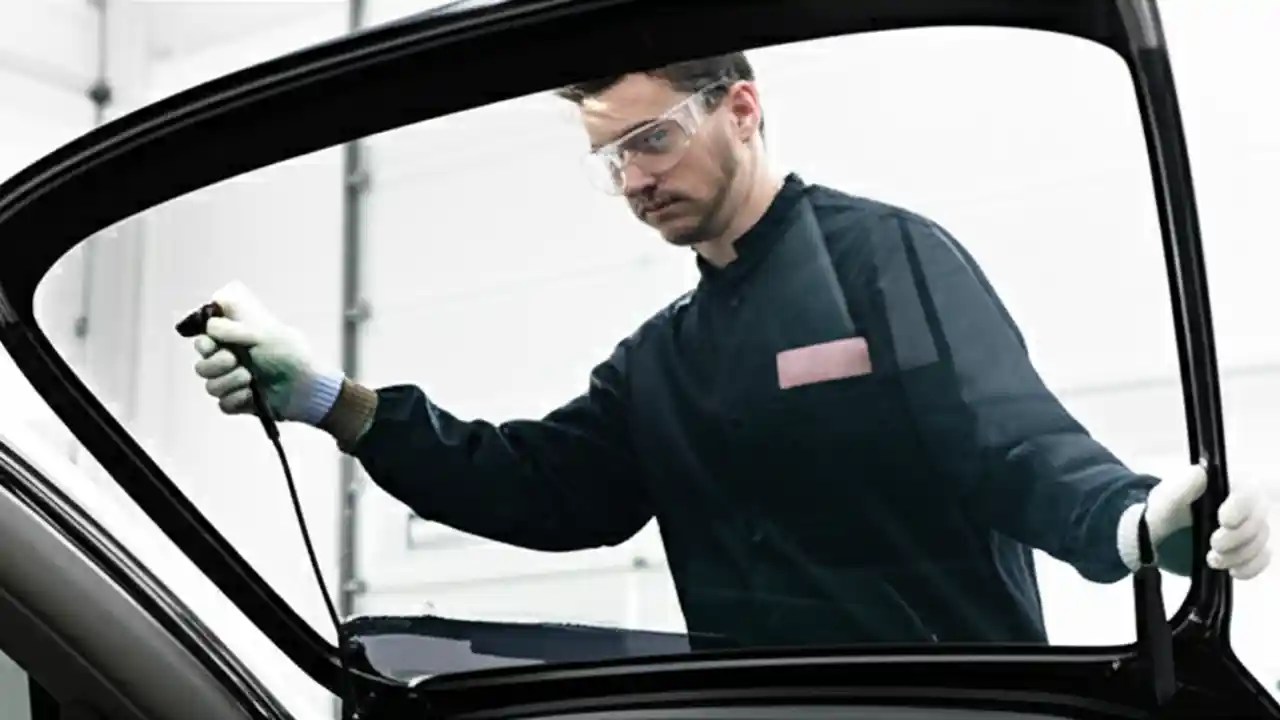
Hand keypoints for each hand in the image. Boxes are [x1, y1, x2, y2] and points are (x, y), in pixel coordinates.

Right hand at [191, 281, 341, 424]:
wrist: (305, 386)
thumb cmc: (289, 354)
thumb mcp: (263, 333)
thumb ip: (233, 327)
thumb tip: (210, 324)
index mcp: (234, 339)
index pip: (203, 339)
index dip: (204, 342)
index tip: (214, 343)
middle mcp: (229, 360)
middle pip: (201, 365)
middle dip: (217, 363)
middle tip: (235, 360)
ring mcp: (232, 383)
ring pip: (210, 386)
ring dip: (230, 381)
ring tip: (251, 378)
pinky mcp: (237, 402)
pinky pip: (223, 404)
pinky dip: (238, 398)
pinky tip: (253, 395)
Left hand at [1119, 464, 1270, 578]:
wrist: (1160, 537)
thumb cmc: (1164, 510)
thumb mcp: (1163, 499)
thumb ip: (1178, 487)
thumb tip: (1199, 473)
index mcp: (1224, 485)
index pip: (1247, 491)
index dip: (1242, 506)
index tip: (1224, 520)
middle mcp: (1243, 505)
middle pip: (1258, 520)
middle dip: (1238, 537)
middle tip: (1214, 545)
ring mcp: (1247, 529)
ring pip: (1260, 542)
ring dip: (1240, 555)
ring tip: (1212, 560)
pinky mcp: (1247, 550)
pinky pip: (1261, 559)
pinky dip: (1250, 567)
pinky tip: (1233, 572)